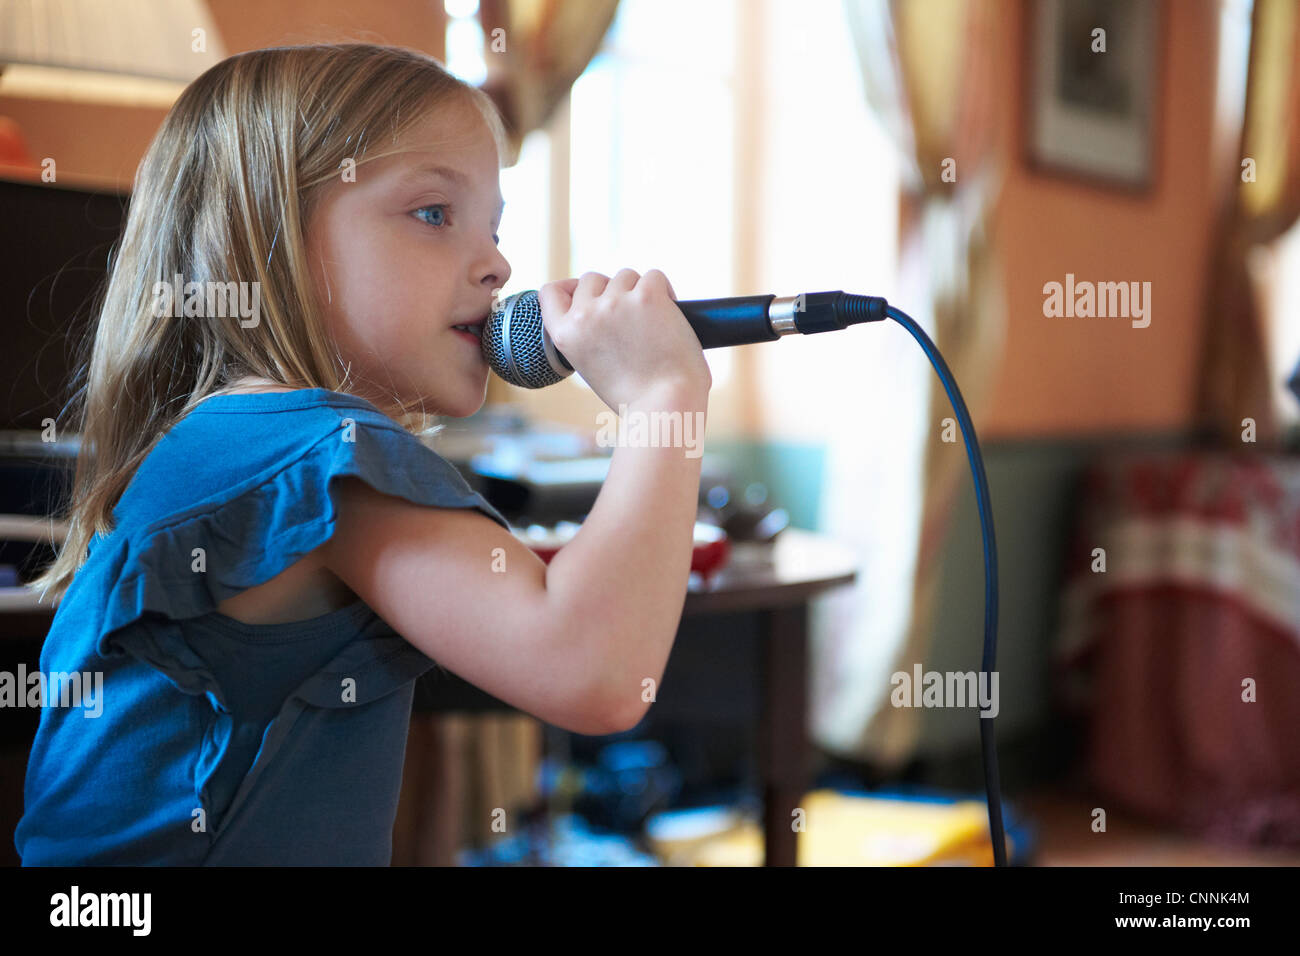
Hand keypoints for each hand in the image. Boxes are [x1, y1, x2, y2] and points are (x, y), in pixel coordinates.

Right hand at [537, 269, 711, 411]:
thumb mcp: (591, 366)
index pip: (551, 292)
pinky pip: (654, 276)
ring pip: (625, 275)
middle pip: (592, 278)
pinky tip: (670, 313)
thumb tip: (601, 304)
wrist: (665, 406)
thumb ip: (587, 335)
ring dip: (638, 291)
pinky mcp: (647, 295)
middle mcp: (585, 314)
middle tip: (631, 316)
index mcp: (565, 335)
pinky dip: (664, 291)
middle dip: (611, 291)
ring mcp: (615, 302)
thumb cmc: (635, 395)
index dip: (570, 288)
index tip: (586, 293)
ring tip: (653, 321)